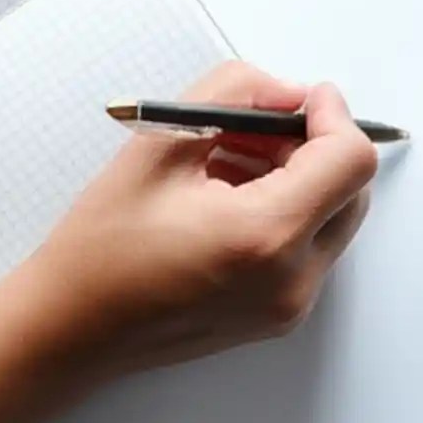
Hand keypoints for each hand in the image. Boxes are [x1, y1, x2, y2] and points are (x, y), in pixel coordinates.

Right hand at [28, 61, 377, 375]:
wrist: (71, 329)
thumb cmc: (102, 244)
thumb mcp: (162, 141)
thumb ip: (237, 93)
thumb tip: (290, 92)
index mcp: (266, 235)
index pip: (350, 161)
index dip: (332, 117)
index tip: (301, 98)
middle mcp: (293, 278)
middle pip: (352, 189)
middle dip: (313, 146)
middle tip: (256, 127)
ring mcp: (292, 305)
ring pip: (334, 217)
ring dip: (299, 176)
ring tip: (228, 161)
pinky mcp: (283, 315)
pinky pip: (311, 247)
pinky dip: (287, 210)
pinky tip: (227, 198)